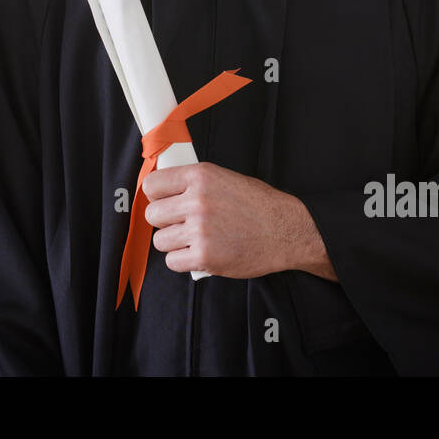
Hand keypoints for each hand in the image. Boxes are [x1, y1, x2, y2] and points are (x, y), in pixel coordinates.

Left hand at [142, 162, 334, 279]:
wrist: (287, 230)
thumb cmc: (259, 205)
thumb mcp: (225, 178)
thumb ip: (194, 183)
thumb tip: (165, 190)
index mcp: (200, 176)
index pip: (152, 185)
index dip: (157, 196)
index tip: (164, 202)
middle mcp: (196, 201)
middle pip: (153, 215)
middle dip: (165, 221)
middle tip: (181, 223)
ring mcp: (199, 230)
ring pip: (160, 241)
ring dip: (174, 243)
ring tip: (193, 240)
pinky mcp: (204, 256)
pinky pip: (172, 261)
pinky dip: (183, 260)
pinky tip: (198, 254)